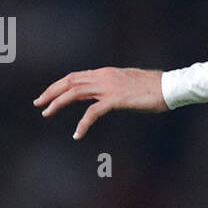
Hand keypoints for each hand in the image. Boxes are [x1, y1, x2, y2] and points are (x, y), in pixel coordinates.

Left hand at [33, 67, 166, 138]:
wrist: (170, 87)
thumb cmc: (154, 88)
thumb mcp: (129, 84)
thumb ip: (114, 87)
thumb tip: (106, 95)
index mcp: (105, 73)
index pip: (75, 77)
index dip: (58, 85)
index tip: (47, 95)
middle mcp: (103, 77)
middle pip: (69, 82)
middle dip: (50, 92)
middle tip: (38, 104)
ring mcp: (109, 87)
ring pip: (74, 93)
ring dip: (57, 103)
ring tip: (46, 113)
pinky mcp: (116, 100)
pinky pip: (93, 112)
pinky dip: (82, 123)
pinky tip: (77, 134)